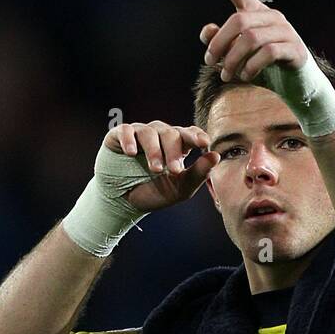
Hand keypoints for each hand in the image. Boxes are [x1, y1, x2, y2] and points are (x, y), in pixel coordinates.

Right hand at [101, 122, 218, 212]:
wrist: (123, 203)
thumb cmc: (154, 193)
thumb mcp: (180, 188)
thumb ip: (199, 173)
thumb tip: (216, 156)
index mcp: (176, 146)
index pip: (189, 134)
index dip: (196, 136)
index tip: (204, 143)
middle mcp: (159, 135)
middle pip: (170, 133)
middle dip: (173, 152)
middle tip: (174, 171)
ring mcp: (138, 133)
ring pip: (150, 132)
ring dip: (154, 150)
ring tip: (155, 169)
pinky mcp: (118, 136)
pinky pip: (126, 130)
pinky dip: (129, 140)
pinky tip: (131, 153)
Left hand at [199, 0, 309, 85]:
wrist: (296, 85)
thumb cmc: (264, 68)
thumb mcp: (238, 57)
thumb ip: (222, 44)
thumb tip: (206, 31)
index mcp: (257, 15)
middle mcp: (272, 17)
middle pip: (239, 20)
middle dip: (220, 42)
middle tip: (209, 62)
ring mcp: (285, 32)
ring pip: (251, 38)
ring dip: (233, 59)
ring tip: (226, 76)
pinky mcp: (295, 49)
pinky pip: (268, 53)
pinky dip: (252, 66)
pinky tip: (245, 76)